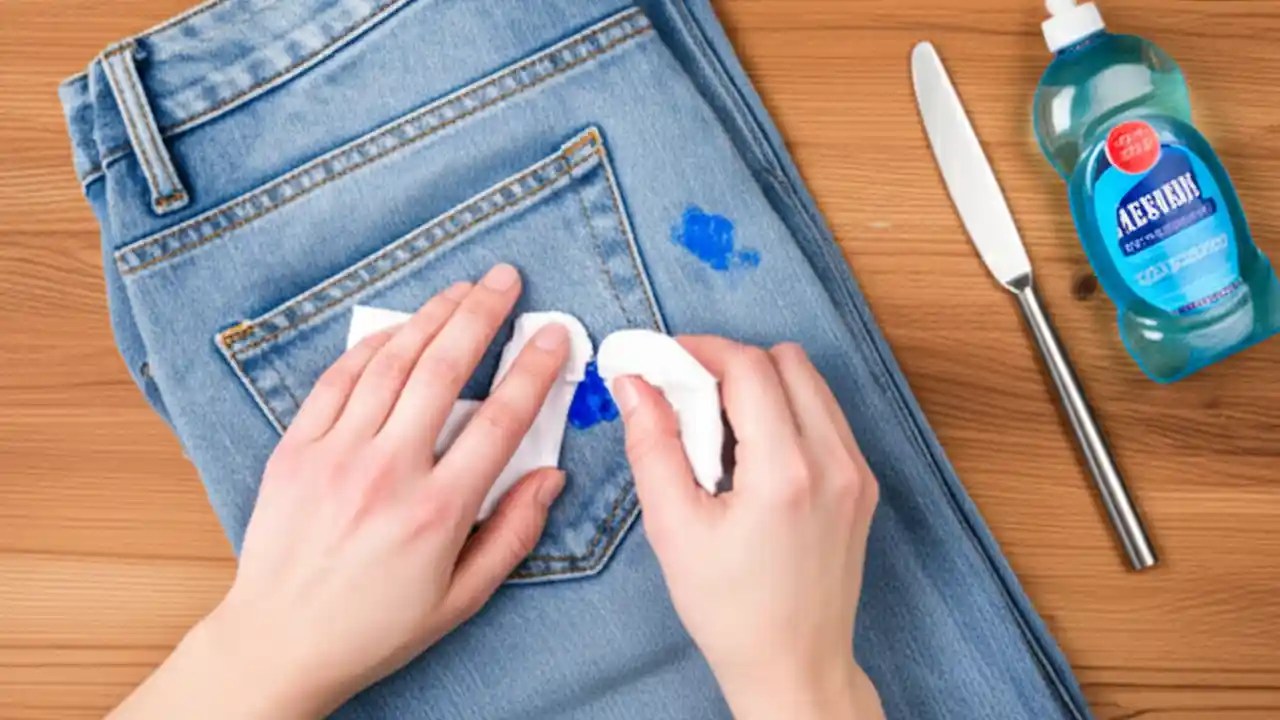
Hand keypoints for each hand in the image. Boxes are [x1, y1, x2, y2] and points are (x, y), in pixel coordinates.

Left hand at [111, 264, 570, 718]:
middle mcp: (387, 472)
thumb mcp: (462, 598)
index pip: (502, 419)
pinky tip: (398, 327)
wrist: (279, 642)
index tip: (553, 335)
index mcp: (438, 511)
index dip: (534, 369)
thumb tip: (550, 476)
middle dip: (482, 314)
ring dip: (431, 316)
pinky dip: (371, 346)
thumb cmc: (374, 627)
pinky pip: (337, 380)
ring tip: (461, 288)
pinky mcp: (296, 450)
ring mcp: (336, 455)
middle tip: (506, 279)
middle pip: (444, 369)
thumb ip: (513, 533)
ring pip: (391, 363)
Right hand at [612, 337, 883, 719]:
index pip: (749, 367)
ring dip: (764, 385)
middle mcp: (833, 462)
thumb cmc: (730, 609)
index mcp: (785, 471)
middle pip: (787, 360)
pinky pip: (827, 417)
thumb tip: (634, 384)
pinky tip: (756, 453)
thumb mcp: (673, 529)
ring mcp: (857, 472)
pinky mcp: (863, 485)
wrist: (793, 664)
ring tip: (723, 430)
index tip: (667, 361)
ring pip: (812, 383)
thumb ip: (652, 446)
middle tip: (692, 395)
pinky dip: (789, 413)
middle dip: (734, 363)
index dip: (702, 350)